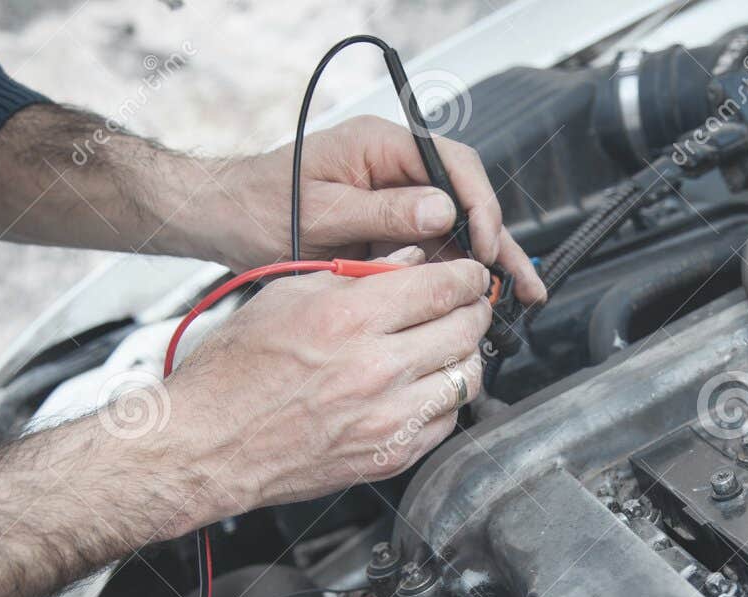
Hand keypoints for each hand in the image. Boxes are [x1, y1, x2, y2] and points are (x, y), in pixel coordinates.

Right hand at [161, 246, 489, 517]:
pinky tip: (425, 386)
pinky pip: (447, 422)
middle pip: (465, 330)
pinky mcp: (391, 456)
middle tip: (467, 304)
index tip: (470, 274)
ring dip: (465, 355)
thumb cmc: (233, 373)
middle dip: (474, 310)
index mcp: (350, 319)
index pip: (443, 287)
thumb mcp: (286, 297)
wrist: (210, 445)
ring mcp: (389, 420)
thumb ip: (357, 277)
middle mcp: (377, 370)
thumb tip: (408, 261)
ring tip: (448, 344)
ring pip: (467, 379)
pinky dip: (446, 400)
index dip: (468, 276)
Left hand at [202, 115, 545, 303]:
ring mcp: (395, 197)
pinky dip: (454, 274)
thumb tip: (442, 211)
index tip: (485, 247)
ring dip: (484, 263)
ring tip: (515, 297)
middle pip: (466, 199)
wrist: (225, 218)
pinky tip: (473, 300)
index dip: (480, 207)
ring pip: (456, 228)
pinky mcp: (389, 226)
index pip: (454, 166)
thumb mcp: (321, 212)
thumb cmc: (258, 205)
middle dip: (497, 242)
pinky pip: (432, 246)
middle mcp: (395, 168)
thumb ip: (383, 211)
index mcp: (381, 146)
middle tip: (522, 284)